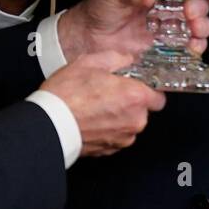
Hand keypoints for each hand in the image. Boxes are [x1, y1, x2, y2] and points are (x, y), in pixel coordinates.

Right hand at [39, 51, 165, 156]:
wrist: (49, 123)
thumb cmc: (67, 94)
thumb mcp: (90, 62)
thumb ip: (117, 58)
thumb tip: (127, 60)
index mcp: (135, 97)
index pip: (159, 97)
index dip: (147, 89)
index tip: (136, 85)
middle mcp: (135, 121)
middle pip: (143, 111)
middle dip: (130, 102)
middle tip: (108, 92)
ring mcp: (123, 138)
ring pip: (129, 124)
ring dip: (118, 116)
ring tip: (95, 106)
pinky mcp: (110, 150)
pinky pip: (116, 136)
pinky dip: (107, 129)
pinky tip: (91, 119)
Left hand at [57, 0, 208, 60]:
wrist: (83, 38)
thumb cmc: (97, 10)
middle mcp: (166, 11)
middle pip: (197, 10)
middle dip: (201, 12)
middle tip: (192, 14)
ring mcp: (166, 33)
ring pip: (196, 30)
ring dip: (202, 31)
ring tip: (196, 32)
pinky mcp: (162, 53)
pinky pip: (185, 52)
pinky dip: (193, 50)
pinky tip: (192, 48)